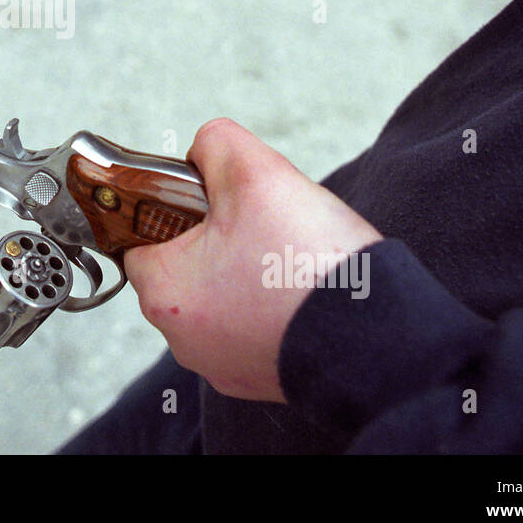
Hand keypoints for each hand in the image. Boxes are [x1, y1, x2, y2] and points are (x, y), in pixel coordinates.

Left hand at [125, 119, 381, 401]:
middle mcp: (184, 339)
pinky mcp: (262, 378)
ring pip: (220, 295)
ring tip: (289, 253)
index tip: (211, 197)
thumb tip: (203, 150)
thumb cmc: (311, 263)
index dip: (173, 204)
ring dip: (246, 269)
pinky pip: (253, 326)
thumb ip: (215, 145)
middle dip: (216, 236)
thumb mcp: (256, 171)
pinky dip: (272, 304)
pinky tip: (303, 287)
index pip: (139, 236)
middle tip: (262, 221)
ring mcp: (224, 364)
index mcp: (164, 293)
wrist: (383, 338)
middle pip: (182, 265)